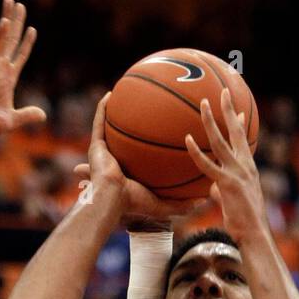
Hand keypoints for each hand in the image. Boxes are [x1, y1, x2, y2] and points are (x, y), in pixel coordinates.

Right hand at [0, 0, 45, 139]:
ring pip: (2, 39)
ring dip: (8, 20)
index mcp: (6, 80)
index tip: (32, 29)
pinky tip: (5, 22)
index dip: (26, 44)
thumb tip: (43, 115)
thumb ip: (28, 115)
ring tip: (11, 2)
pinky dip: (0, 36)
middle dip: (16, 23)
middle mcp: (0, 70)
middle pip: (10, 41)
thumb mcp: (13, 120)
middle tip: (19, 4)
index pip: (19, 57)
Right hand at [76, 94, 204, 223]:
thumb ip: (181, 204)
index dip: (149, 147)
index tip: (161, 136)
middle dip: (131, 127)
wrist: (110, 199)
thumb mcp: (162, 204)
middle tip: (143, 112)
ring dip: (115, 112)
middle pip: (125, 140)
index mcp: (130, 175)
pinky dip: (102, 108)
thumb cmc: (134, 203)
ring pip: (109, 128)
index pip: (141, 159)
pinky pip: (99, 122)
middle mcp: (115, 162)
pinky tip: (110, 94)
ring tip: (125, 95)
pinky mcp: (95, 147)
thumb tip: (203, 202)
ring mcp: (103, 153)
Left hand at [185, 89, 266, 241]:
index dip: (240, 124)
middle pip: (237, 132)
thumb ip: (222, 193)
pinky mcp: (227, 183)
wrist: (255, 235)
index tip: (237, 109)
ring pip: (221, 141)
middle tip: (223, 91)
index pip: (244, 141)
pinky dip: (196, 152)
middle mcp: (245, 166)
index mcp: (249, 169)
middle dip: (229, 110)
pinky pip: (208, 164)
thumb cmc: (246, 224)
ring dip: (212, 120)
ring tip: (203, 103)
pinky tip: (187, 140)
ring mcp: (237, 173)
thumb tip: (212, 190)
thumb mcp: (234, 204)